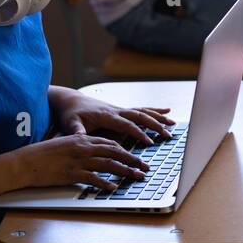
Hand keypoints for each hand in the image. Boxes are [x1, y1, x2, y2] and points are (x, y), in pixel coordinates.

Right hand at [12, 135, 149, 190]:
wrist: (24, 162)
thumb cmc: (41, 155)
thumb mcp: (63, 144)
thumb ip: (79, 146)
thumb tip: (92, 152)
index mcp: (81, 139)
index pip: (109, 142)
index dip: (124, 149)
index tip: (134, 156)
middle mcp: (82, 148)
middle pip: (114, 152)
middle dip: (132, 159)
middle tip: (144, 166)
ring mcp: (78, 161)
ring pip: (109, 164)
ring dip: (125, 171)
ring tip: (136, 176)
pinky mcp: (72, 174)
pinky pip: (93, 179)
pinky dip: (105, 183)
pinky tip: (113, 187)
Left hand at [53, 91, 174, 145]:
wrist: (70, 101)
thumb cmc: (70, 113)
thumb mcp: (71, 123)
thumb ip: (76, 131)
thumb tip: (80, 139)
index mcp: (106, 115)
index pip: (126, 124)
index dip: (138, 133)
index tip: (149, 142)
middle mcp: (116, 110)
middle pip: (140, 116)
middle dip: (155, 125)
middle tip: (167, 134)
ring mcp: (120, 109)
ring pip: (143, 112)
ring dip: (159, 117)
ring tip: (172, 124)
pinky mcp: (121, 111)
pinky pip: (141, 110)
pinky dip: (155, 111)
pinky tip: (167, 111)